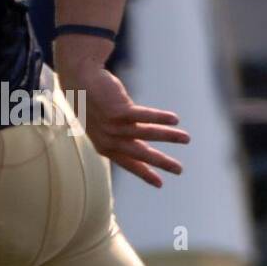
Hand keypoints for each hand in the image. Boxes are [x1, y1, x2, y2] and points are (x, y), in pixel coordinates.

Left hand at [63, 61, 188, 188]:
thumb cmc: (94, 104)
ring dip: (168, 136)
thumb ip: (122, 137)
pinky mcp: (117, 110)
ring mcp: (113, 126)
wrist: (79, 81)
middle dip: (161, 162)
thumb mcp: (105, 125)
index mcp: (106, 147)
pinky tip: (175, 119)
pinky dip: (159, 118)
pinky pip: (143, 116)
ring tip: (187, 138)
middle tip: (180, 170)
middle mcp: (109, 140)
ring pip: (146, 134)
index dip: (145, 174)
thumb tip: (140, 149)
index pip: (129, 163)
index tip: (160, 184)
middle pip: (141, 153)